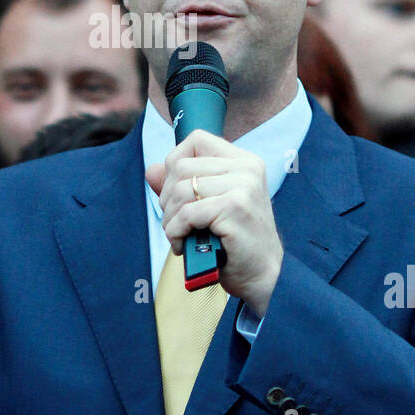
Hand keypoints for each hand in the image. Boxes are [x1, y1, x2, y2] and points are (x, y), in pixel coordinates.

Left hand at [146, 129, 283, 315]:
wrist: (263, 275)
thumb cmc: (235, 242)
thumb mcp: (207, 207)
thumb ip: (180, 185)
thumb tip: (151, 170)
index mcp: (243, 161)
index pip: (196, 140)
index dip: (175, 163)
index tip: (177, 192)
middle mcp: (246, 168)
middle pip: (181, 166)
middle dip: (167, 198)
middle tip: (176, 222)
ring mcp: (243, 186)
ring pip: (180, 190)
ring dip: (170, 219)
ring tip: (179, 235)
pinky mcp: (235, 207)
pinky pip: (187, 213)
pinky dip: (176, 232)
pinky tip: (182, 245)